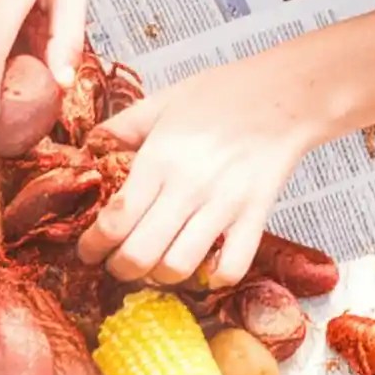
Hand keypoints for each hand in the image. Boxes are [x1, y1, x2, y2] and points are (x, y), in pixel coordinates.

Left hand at [76, 59, 311, 287]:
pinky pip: (232, 268)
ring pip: (179, 267)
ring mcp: (225, 206)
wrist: (287, 95)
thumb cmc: (221, 96)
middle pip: (141, 253)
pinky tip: (200, 267)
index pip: (115, 219)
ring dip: (159, 277)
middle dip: (119, 268)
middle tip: (115, 263)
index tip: (87, 251)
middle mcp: (189, 188)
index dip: (93, 245)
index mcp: (160, 160)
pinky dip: (212, 279)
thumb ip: (120, 128)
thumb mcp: (160, 102)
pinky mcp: (256, 217)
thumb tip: (87, 148)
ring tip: (153, 267)